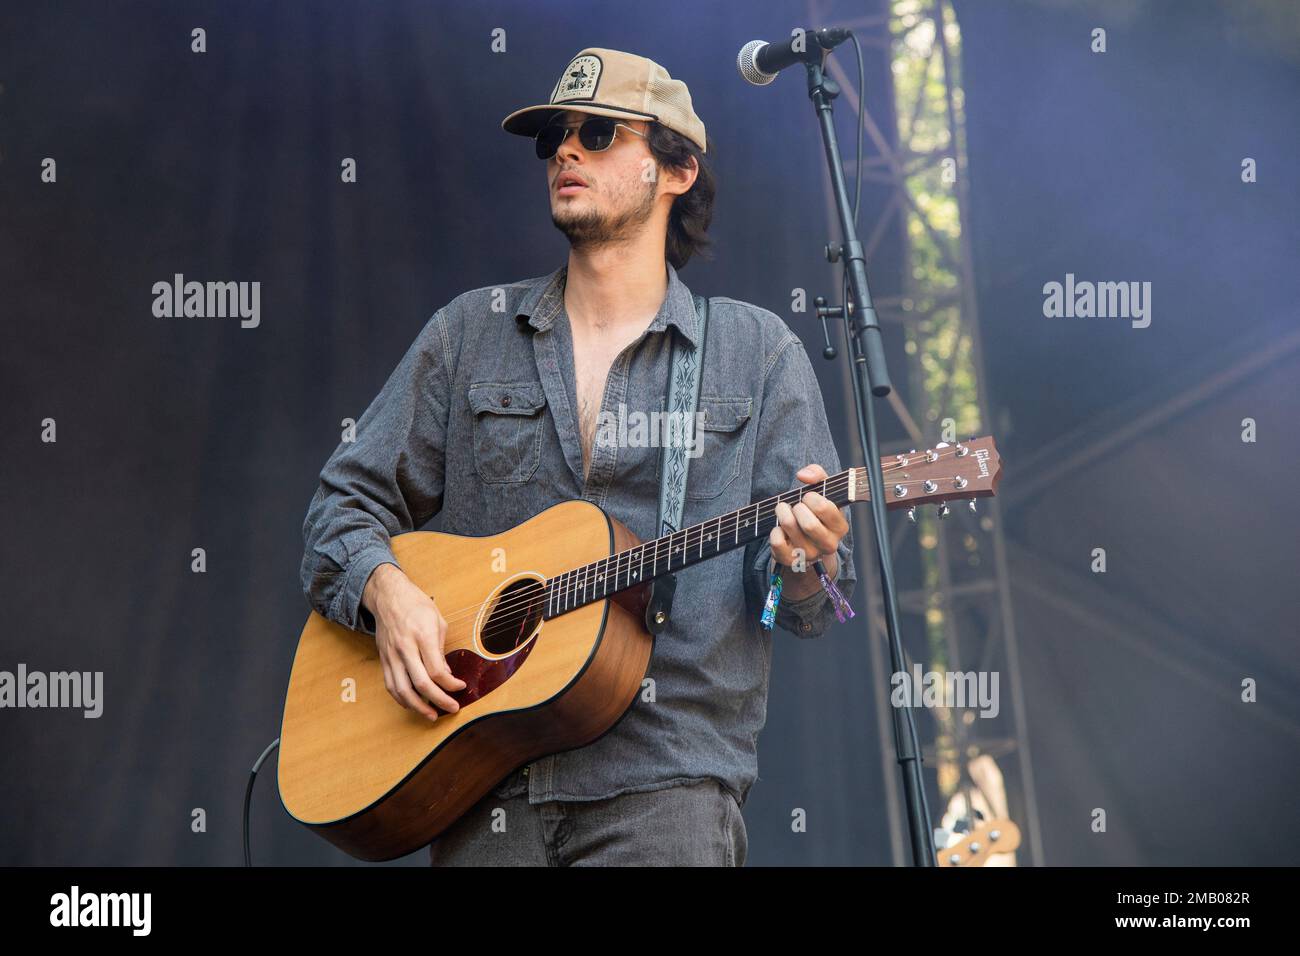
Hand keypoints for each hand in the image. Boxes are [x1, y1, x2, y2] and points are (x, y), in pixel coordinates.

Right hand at [363, 564, 466, 720]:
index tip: (460, 687)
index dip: (450, 684)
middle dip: (439, 700)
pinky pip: (391, 685)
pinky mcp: (383, 659)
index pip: (437, 670)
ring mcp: (392, 655)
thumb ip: (441, 650)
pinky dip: (402, 699)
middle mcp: (405, 647)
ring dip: (418, 706)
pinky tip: (413, 704)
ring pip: (402, 690)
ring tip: (432, 715)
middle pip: (421, 683)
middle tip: (452, 708)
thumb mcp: (438, 621)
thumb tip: (446, 675)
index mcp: (422, 635)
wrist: (388, 596)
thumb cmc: (416, 605)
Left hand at [768, 464, 848, 594]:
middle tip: (795, 505)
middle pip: (809, 524)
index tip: (807, 496)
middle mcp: (829, 544)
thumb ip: (817, 475)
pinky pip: (777, 543)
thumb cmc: (814, 512)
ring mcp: (810, 554)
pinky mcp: (791, 561)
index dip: (812, 497)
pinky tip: (780, 529)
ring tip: (783, 510)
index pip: (825, 509)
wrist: (803, 540)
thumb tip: (804, 475)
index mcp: (840, 527)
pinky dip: (774, 531)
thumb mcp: (821, 491)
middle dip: (797, 507)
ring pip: (790, 528)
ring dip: (782, 512)